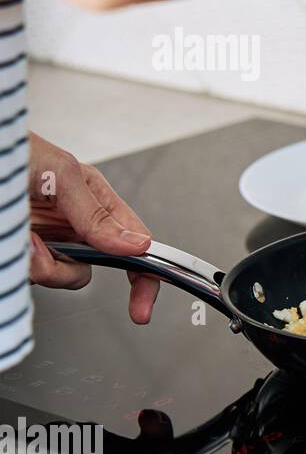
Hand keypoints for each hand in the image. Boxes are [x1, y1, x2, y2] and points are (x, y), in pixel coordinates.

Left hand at [28, 132, 159, 323]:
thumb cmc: (13, 151)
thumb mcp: (61, 175)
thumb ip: (97, 213)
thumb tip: (135, 244)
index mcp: (97, 202)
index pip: (134, 243)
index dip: (145, 273)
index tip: (143, 302)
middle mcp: (75, 225)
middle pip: (92, 267)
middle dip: (66, 270)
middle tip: (47, 269)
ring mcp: (48, 241)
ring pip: (59, 274)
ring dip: (39, 264)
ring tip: (22, 239)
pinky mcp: (24, 253)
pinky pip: (32, 274)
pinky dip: (22, 263)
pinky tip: (15, 242)